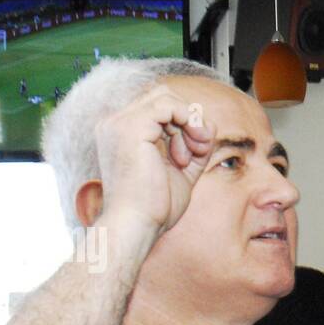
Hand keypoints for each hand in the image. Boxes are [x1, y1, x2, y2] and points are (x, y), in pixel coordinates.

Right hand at [93, 85, 215, 239]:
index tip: (194, 155)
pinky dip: (189, 121)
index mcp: (121, 134)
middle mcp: (115, 123)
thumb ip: (193, 146)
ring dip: (191, 124)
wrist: (137, 226)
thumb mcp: (181, 170)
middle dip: (189, 121)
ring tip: (195, 154)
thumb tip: (209, 124)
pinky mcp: (131, 127)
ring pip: (167, 98)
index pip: (159, 109)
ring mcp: (119, 123)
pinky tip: (194, 148)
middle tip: (198, 152)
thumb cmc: (155, 207)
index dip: (185, 124)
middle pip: (163, 98)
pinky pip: (169, 104)